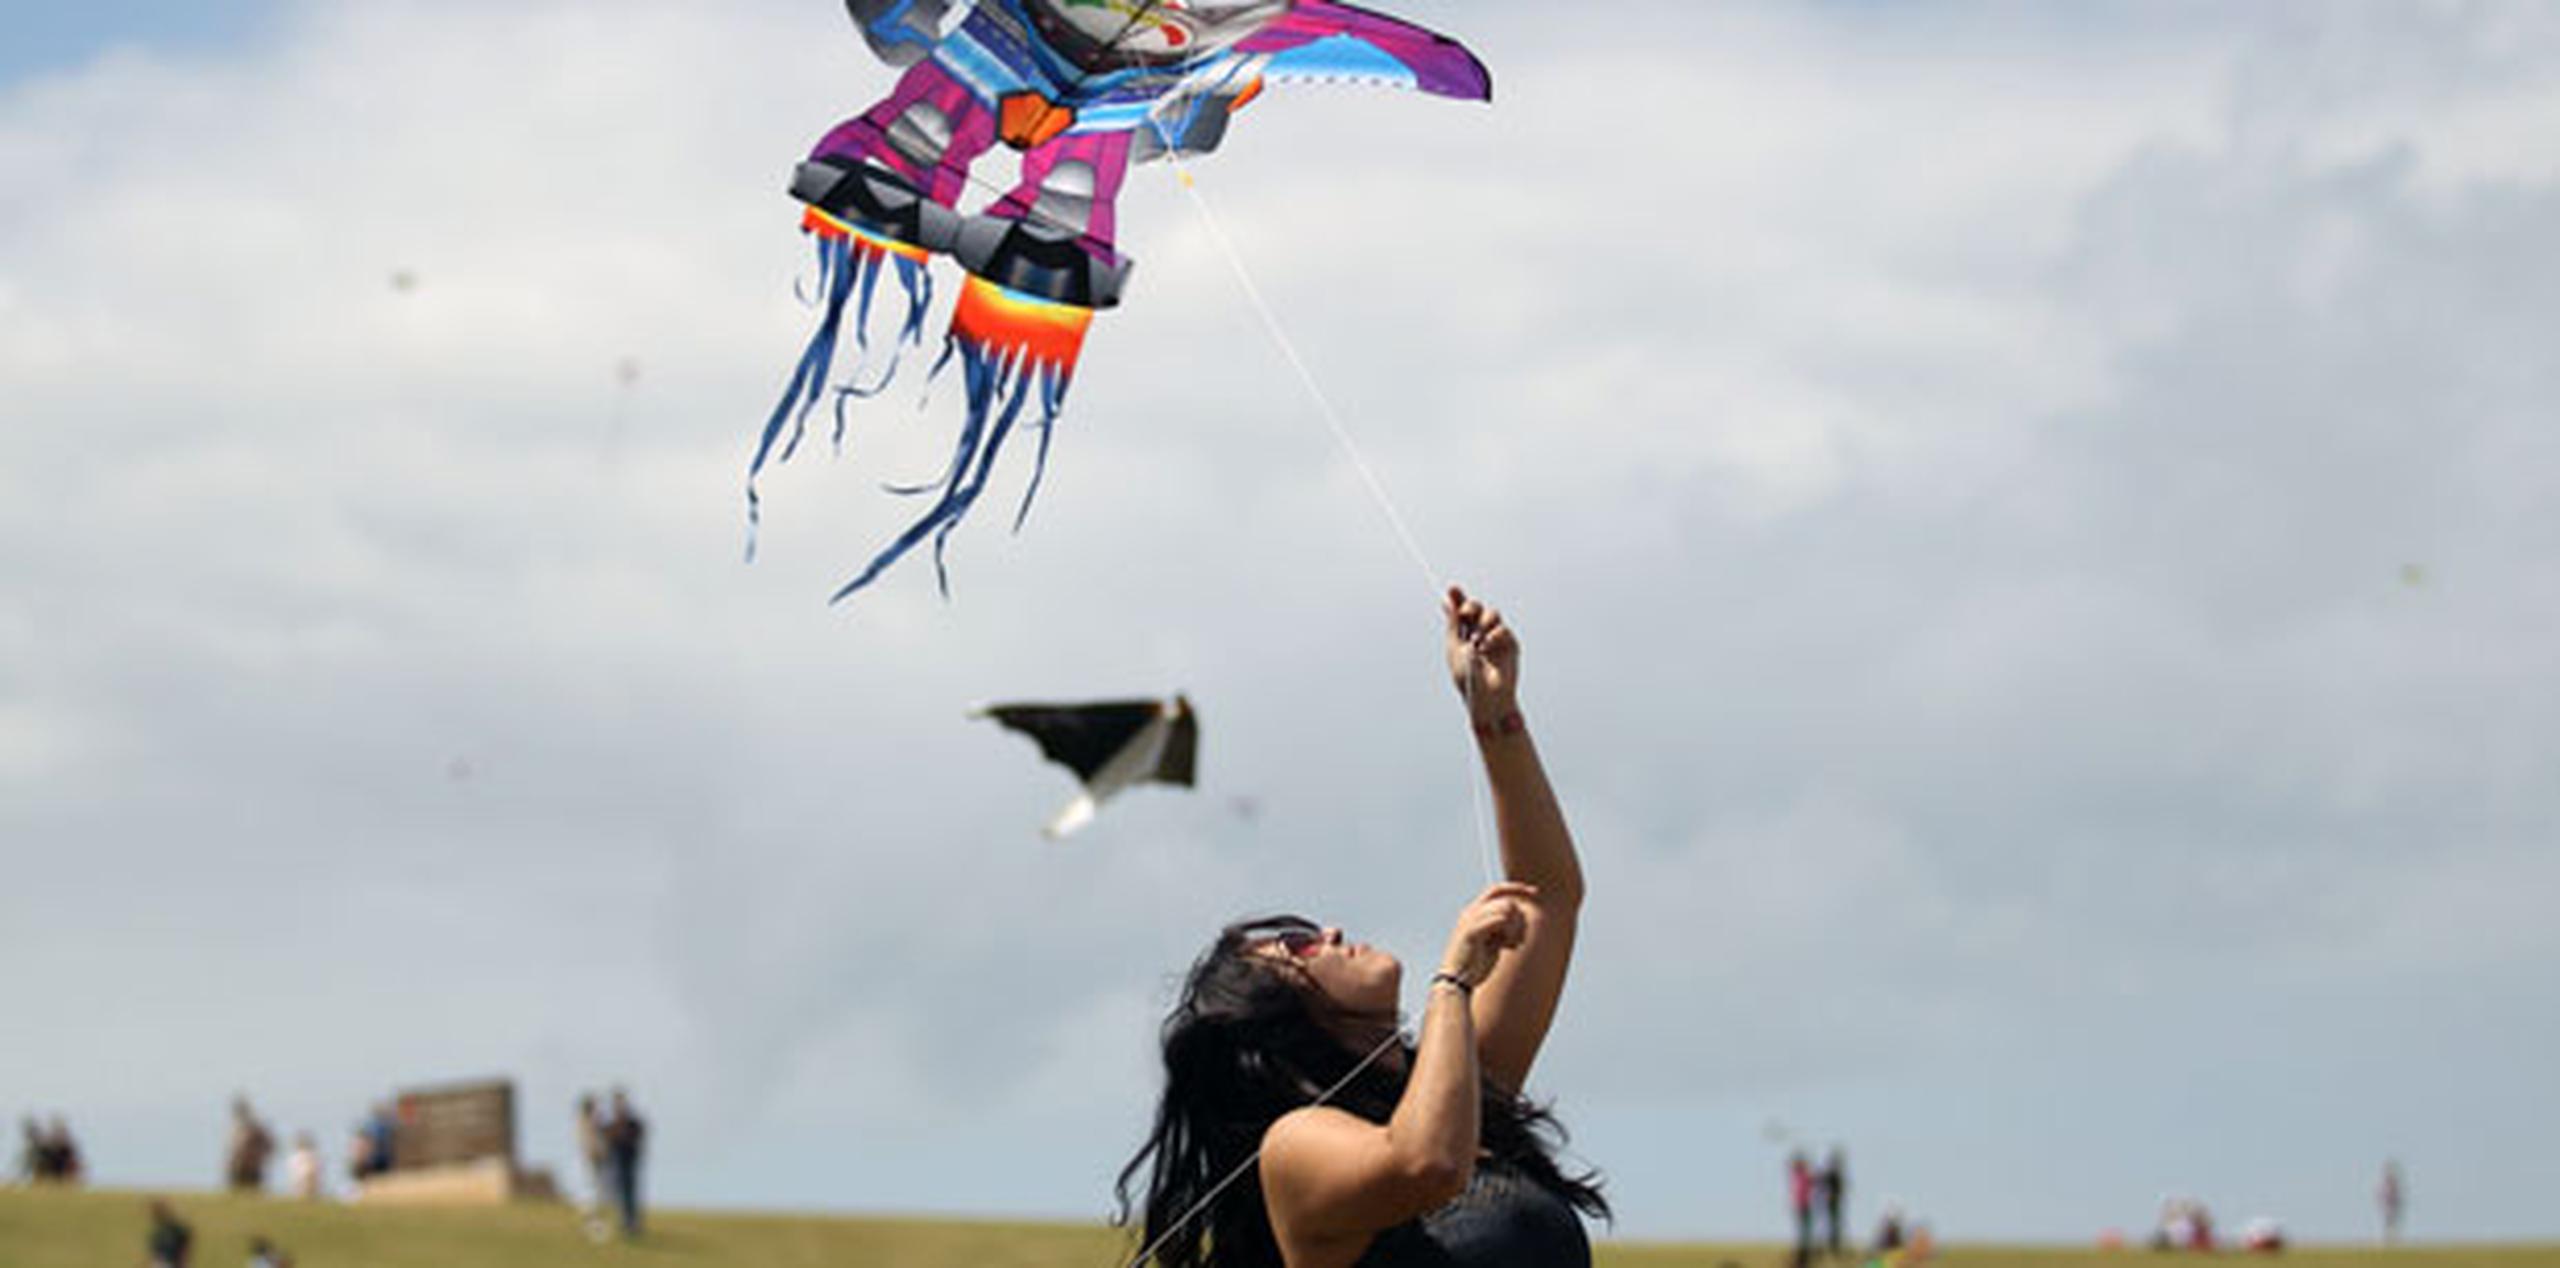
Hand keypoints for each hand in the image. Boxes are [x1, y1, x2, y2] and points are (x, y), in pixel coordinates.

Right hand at [1437, 881, 1536, 988]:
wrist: (1456, 983)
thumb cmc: (1475, 965)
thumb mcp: (1492, 942)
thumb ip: (1502, 927)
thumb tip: (1519, 914)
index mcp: (1473, 912)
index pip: (1497, 889)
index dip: (1516, 887)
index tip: (1535, 891)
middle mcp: (1470, 912)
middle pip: (1506, 900)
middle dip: (1518, 919)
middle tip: (1516, 940)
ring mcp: (1469, 920)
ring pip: (1507, 908)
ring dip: (1515, 928)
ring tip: (1509, 945)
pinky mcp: (1471, 931)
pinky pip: (1501, 919)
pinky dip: (1509, 932)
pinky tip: (1506, 947)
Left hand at [1443, 586, 1518, 724]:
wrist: (1485, 698)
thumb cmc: (1467, 678)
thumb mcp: (1455, 648)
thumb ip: (1452, 624)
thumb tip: (1445, 602)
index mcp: (1463, 635)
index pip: (1461, 611)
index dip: (1457, 598)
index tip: (1452, 589)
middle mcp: (1479, 633)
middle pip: (1477, 607)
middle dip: (1470, 606)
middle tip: (1465, 613)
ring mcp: (1495, 638)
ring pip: (1492, 614)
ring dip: (1483, 621)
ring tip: (1477, 639)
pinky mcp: (1510, 645)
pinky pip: (1503, 629)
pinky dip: (1494, 635)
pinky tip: (1487, 646)